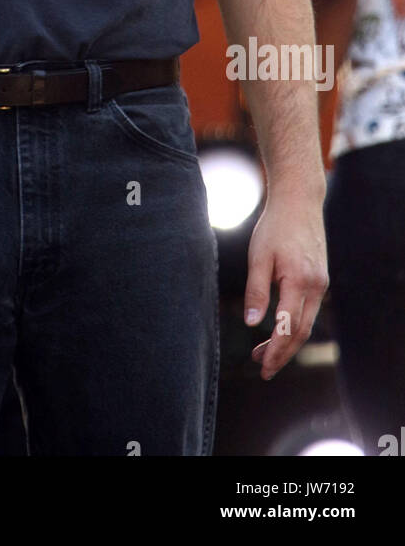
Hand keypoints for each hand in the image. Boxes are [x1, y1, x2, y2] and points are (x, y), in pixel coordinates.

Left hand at [243, 191, 328, 379]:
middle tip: (263, 370)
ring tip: (262, 353)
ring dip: (286, 342)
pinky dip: (294, 325)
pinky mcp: (320, 280)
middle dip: (281, 354)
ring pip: (306, 323)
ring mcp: (321, 284)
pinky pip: (308, 310)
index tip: (262, 366)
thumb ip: (255, 290)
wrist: (299, 201)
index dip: (276, 350)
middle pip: (301, 332)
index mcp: (299, 281)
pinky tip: (277, 329)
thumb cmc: (275, 226)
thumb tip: (250, 323)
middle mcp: (315, 286)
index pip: (288, 327)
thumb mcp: (259, 256)